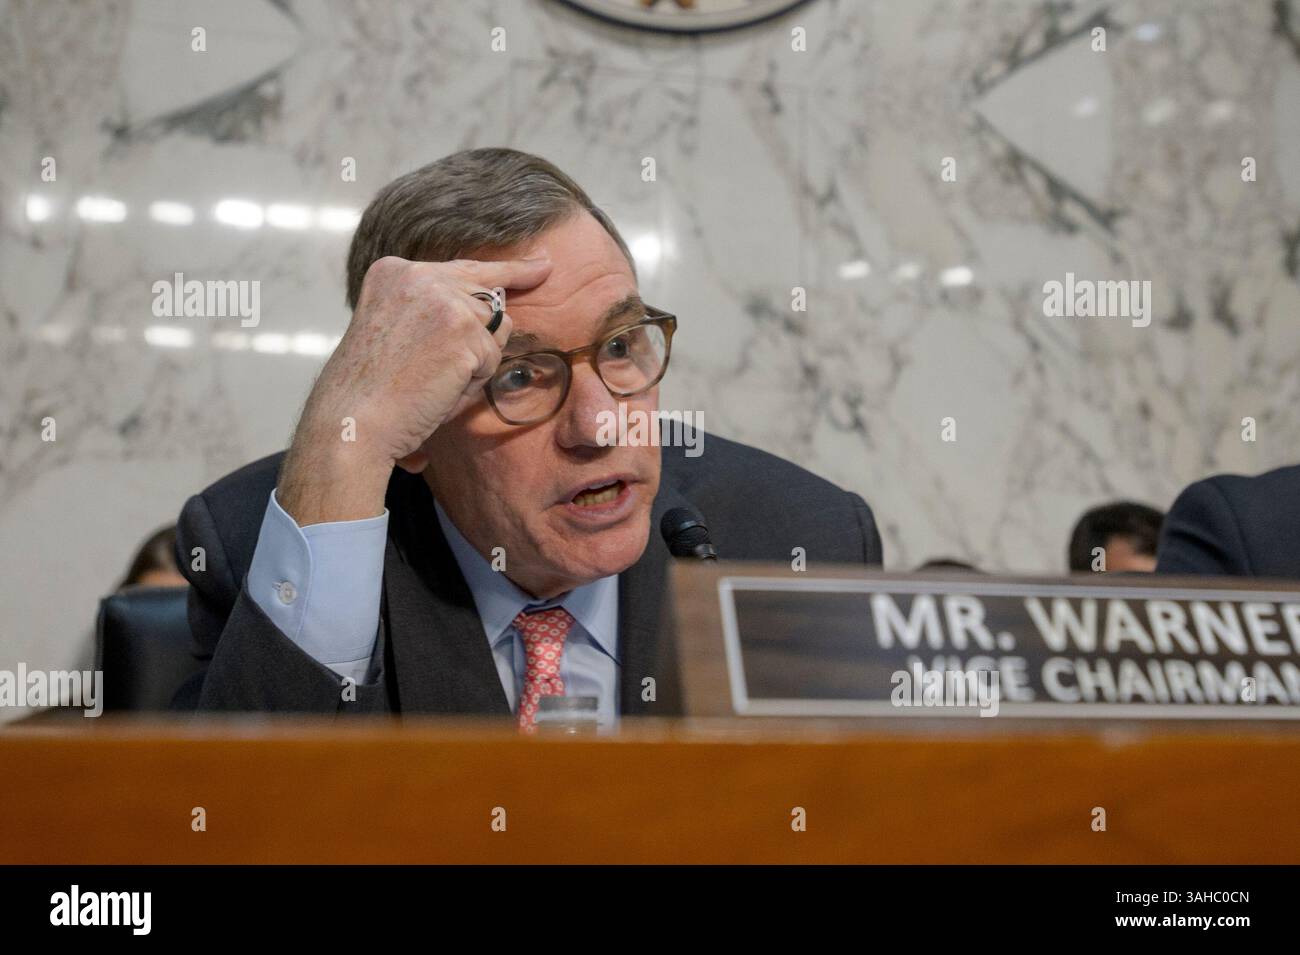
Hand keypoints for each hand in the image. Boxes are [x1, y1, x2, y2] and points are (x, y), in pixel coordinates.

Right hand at [277, 254, 551, 524]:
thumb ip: (428, 311)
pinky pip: (491, 358)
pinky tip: (439, 390)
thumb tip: (489, 314)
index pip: (461, 267)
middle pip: (486, 293)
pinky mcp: (464, 330)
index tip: (538, 263)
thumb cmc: (370, 392)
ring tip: (433, 382)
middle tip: (543, 268)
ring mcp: (443, 300)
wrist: (352, 418)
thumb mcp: (391, 330)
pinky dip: (472, 383)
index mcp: (394, 272)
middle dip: (514, 290)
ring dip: (475, 362)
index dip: (503, 269)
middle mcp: (419, 275)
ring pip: (494, 328)